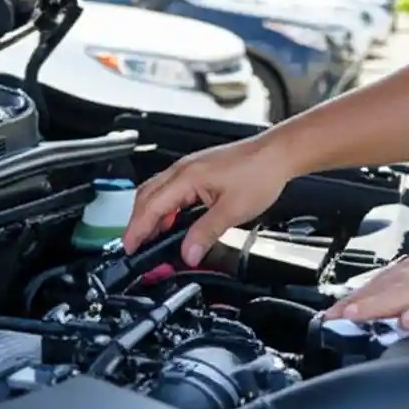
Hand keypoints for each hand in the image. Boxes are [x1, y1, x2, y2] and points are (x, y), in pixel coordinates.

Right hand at [122, 136, 294, 265]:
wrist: (278, 154)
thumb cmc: (260, 173)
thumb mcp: (233, 211)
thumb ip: (206, 233)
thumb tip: (188, 254)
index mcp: (187, 176)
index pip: (151, 206)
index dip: (138, 230)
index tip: (130, 247)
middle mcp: (183, 170)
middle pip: (146, 198)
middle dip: (137, 224)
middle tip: (136, 248)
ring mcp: (189, 168)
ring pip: (157, 193)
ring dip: (150, 216)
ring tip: (152, 240)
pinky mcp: (198, 171)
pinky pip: (170, 191)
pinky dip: (164, 209)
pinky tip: (172, 223)